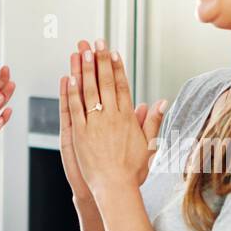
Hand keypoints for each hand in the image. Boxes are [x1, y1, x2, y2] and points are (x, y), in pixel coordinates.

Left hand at [66, 38, 165, 201]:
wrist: (115, 187)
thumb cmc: (132, 171)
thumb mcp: (148, 144)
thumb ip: (151, 121)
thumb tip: (162, 101)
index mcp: (127, 119)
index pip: (122, 86)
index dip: (117, 67)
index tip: (113, 52)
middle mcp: (111, 118)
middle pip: (105, 83)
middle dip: (100, 60)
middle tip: (95, 42)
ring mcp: (94, 124)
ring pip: (89, 91)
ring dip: (85, 69)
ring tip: (81, 51)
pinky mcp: (79, 133)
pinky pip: (75, 108)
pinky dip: (72, 92)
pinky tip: (69, 77)